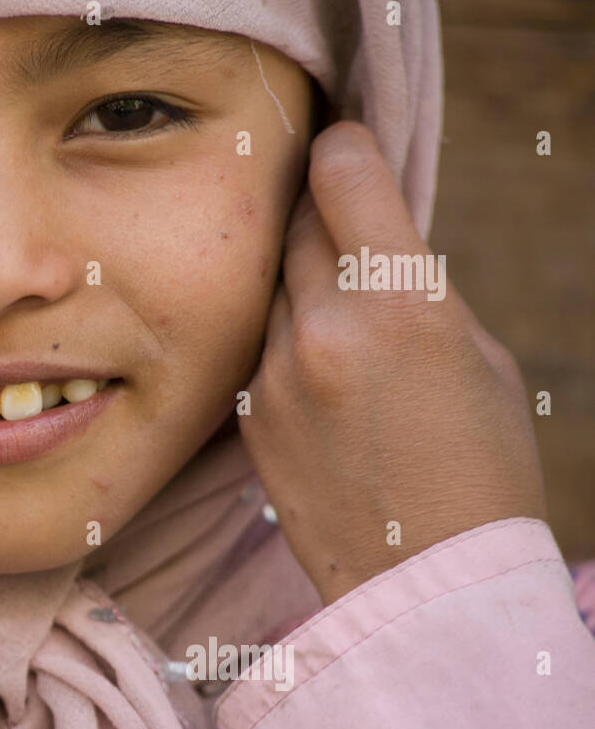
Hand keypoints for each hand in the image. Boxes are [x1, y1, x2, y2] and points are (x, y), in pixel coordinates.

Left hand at [238, 121, 545, 606]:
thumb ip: (413, 284)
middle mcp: (325, 326)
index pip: (342, 172)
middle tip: (337, 223)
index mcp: (401, 300)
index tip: (344, 149)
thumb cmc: (479, 461)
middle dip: (315, 213)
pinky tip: (320, 371)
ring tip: (338, 317)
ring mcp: (275, 371)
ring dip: (297, 281)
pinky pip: (258, 344)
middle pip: (293, 223)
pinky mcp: (249, 411)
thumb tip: (366, 237)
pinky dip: (282, 338)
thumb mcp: (474, 352)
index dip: (343, 149)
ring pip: (269, 285)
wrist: (425, 578)